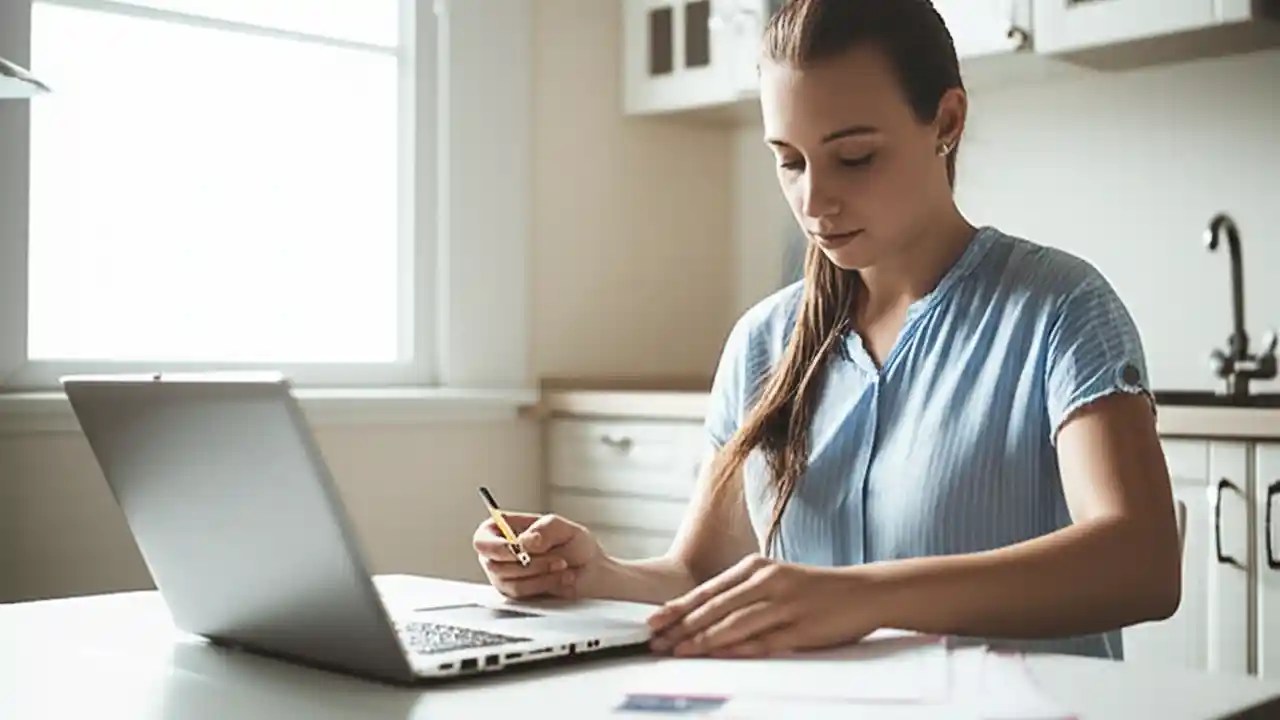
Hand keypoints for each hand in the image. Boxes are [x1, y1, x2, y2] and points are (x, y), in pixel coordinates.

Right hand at [473, 512, 602, 599]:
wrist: (593, 574)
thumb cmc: (577, 548)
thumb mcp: (566, 529)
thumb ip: (545, 528)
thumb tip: (524, 540)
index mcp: (506, 530)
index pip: (482, 538)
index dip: (495, 546)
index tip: (517, 548)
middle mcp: (501, 554)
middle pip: (493, 563)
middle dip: (529, 562)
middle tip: (558, 558)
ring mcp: (507, 577)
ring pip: (508, 581)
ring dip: (540, 574)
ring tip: (563, 566)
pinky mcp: (517, 596)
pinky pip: (521, 595)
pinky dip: (544, 585)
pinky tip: (562, 579)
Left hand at [646, 554, 882, 657]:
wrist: (863, 591)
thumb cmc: (813, 589)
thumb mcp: (775, 580)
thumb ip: (741, 594)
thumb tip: (701, 614)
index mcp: (756, 567)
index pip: (707, 590)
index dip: (677, 608)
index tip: (652, 622)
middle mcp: (767, 581)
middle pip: (714, 607)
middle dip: (681, 627)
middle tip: (655, 642)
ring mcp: (784, 604)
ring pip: (734, 624)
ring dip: (702, 640)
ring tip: (678, 652)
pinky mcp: (801, 627)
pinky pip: (764, 641)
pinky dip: (738, 649)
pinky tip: (719, 656)